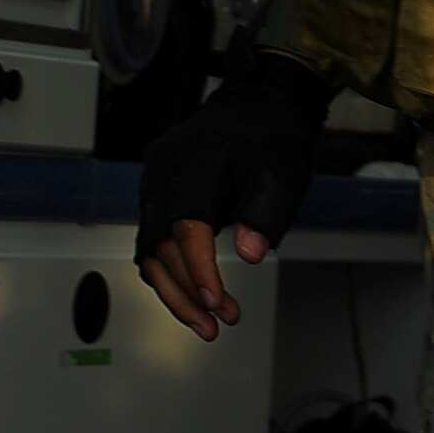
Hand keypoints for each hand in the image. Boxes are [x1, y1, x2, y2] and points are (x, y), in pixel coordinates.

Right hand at [132, 52, 336, 341]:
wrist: (255, 106)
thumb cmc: (271, 142)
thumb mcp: (283, 177)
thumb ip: (265, 215)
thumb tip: (251, 255)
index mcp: (194, 168)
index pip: (187, 228)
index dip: (198, 270)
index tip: (216, 304)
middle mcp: (163, 176)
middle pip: (159, 246)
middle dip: (186, 292)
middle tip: (218, 326)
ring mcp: (154, 184)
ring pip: (150, 249)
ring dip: (176, 290)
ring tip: (209, 322)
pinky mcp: (156, 193)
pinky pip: (153, 239)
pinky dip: (171, 271)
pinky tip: (196, 296)